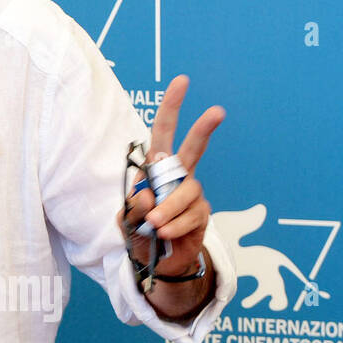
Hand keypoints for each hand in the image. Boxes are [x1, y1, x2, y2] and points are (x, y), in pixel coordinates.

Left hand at [124, 74, 224, 277]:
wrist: (156, 260)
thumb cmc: (138, 230)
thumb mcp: (125, 219)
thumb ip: (133, 207)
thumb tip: (149, 195)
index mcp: (155, 168)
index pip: (163, 132)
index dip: (171, 106)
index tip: (182, 82)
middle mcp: (177, 176)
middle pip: (192, 148)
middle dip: (203, 128)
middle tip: (217, 111)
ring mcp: (192, 194)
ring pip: (187, 191)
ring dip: (169, 208)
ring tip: (154, 225)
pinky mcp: (201, 215)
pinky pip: (191, 216)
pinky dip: (175, 226)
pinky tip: (165, 234)